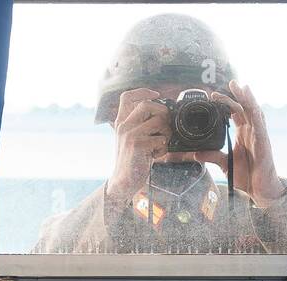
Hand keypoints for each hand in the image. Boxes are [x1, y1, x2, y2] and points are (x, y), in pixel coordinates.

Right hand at [106, 87, 171, 204]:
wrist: (122, 182)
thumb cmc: (131, 161)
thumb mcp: (130, 139)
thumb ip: (139, 125)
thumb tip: (161, 112)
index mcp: (121, 122)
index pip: (127, 96)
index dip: (143, 91)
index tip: (156, 96)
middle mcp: (123, 126)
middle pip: (147, 103)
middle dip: (162, 113)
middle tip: (164, 126)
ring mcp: (129, 134)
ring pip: (158, 120)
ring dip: (166, 133)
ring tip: (159, 144)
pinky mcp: (137, 144)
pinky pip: (161, 138)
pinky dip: (163, 148)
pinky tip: (155, 156)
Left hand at [196, 80, 286, 206]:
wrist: (259, 188)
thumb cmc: (246, 176)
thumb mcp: (224, 163)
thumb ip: (211, 156)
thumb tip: (196, 152)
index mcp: (242, 134)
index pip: (234, 113)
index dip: (226, 103)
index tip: (213, 96)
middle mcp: (251, 131)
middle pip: (244, 107)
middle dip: (237, 94)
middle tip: (228, 83)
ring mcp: (258, 135)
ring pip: (253, 111)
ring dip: (247, 98)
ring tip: (241, 86)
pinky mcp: (263, 141)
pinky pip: (260, 124)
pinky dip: (256, 113)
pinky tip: (251, 105)